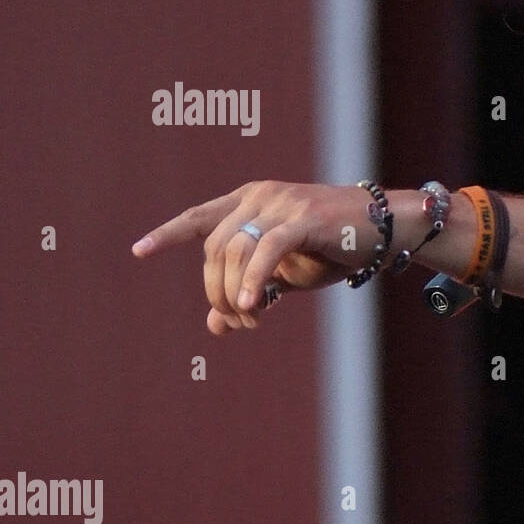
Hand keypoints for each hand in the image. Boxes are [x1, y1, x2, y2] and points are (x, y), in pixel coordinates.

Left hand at [132, 180, 376, 334]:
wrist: (383, 230)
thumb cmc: (334, 250)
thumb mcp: (286, 276)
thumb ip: (251, 292)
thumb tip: (215, 326)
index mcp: (250, 202)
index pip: (199, 217)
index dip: (169, 234)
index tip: (140, 251)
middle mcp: (259, 197)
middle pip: (215, 248)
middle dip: (216, 290)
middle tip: (238, 320)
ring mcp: (281, 204)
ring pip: (235, 251)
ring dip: (235, 292)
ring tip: (252, 317)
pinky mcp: (304, 217)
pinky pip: (267, 249)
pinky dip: (254, 278)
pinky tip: (252, 304)